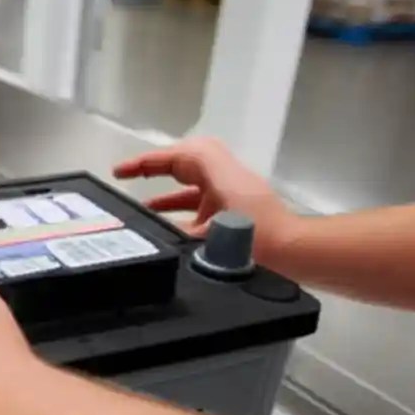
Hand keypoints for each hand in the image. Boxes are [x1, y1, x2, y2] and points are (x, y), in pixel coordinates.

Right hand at [114, 137, 301, 262]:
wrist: (296, 256)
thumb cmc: (257, 241)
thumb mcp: (210, 234)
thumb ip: (176, 231)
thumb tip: (147, 232)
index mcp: (218, 176)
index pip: (176, 157)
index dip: (145, 162)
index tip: (119, 172)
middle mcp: (225, 180)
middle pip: (185, 163)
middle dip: (154, 168)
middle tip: (127, 178)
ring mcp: (232, 197)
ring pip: (191, 187)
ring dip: (165, 193)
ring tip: (138, 207)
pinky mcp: (235, 215)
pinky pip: (200, 206)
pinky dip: (179, 212)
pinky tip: (165, 230)